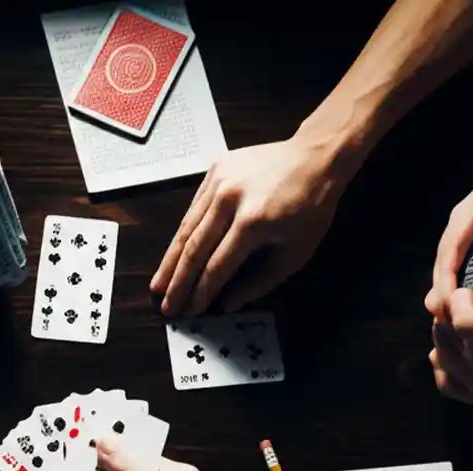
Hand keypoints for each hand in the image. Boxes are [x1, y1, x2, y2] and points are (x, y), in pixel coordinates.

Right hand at [150, 136, 349, 316]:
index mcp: (252, 222)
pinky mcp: (215, 170)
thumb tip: (227, 303)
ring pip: (187, 227)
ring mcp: (219, 181)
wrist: (314, 157)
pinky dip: (183, 233)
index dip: (201, 293)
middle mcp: (229, 200)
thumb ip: (260, 282)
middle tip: (165, 306)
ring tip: (158, 285)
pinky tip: (174, 254)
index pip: (217, 266)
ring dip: (170, 260)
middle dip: (177, 282)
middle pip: (194, 248)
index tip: (189, 312)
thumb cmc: (311, 209)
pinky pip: (194, 208)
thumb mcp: (295, 252)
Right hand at [425, 121, 472, 316]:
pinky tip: (472, 302)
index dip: (446, 286)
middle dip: (442, 294)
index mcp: (469, 214)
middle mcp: (460, 220)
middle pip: (442, 264)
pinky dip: (460, 280)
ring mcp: (466, 224)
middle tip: (447, 331)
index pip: (449, 256)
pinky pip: (460, 259)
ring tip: (455, 324)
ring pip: (448, 263)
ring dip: (449, 290)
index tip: (449, 314)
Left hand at [429, 283, 472, 459]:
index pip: (462, 321)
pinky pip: (446, 383)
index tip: (468, 285)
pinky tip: (456, 350)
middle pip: (445, 336)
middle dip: (446, 310)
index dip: (458, 298)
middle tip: (459, 294)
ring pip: (441, 357)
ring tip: (457, 317)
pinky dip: (442, 362)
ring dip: (441, 333)